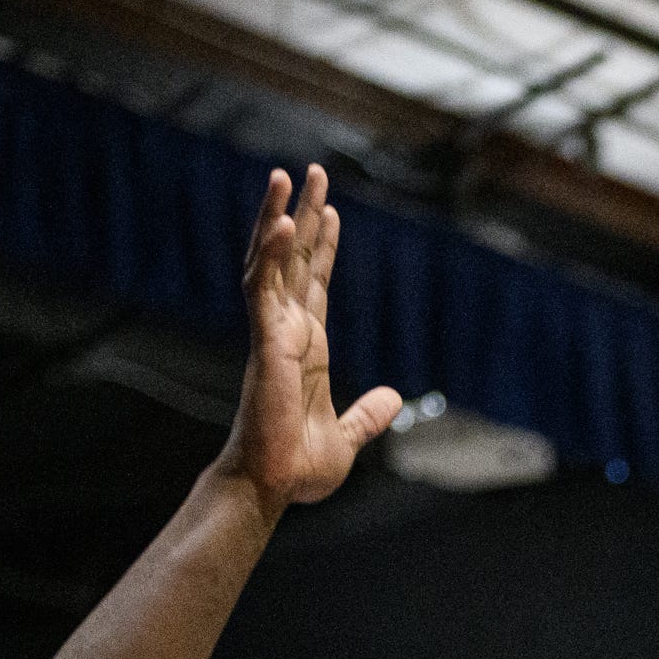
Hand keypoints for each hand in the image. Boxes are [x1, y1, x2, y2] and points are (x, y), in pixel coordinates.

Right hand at [221, 165, 405, 510]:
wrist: (274, 486)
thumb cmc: (298, 466)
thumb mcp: (348, 438)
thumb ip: (369, 415)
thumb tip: (394, 398)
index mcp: (307, 347)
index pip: (314, 284)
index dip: (323, 248)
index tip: (332, 213)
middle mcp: (287, 331)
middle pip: (295, 259)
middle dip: (304, 214)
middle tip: (313, 172)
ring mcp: (273, 333)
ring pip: (272, 261)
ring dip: (279, 217)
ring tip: (288, 175)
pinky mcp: (264, 342)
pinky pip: (264, 289)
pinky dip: (272, 255)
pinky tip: (283, 224)